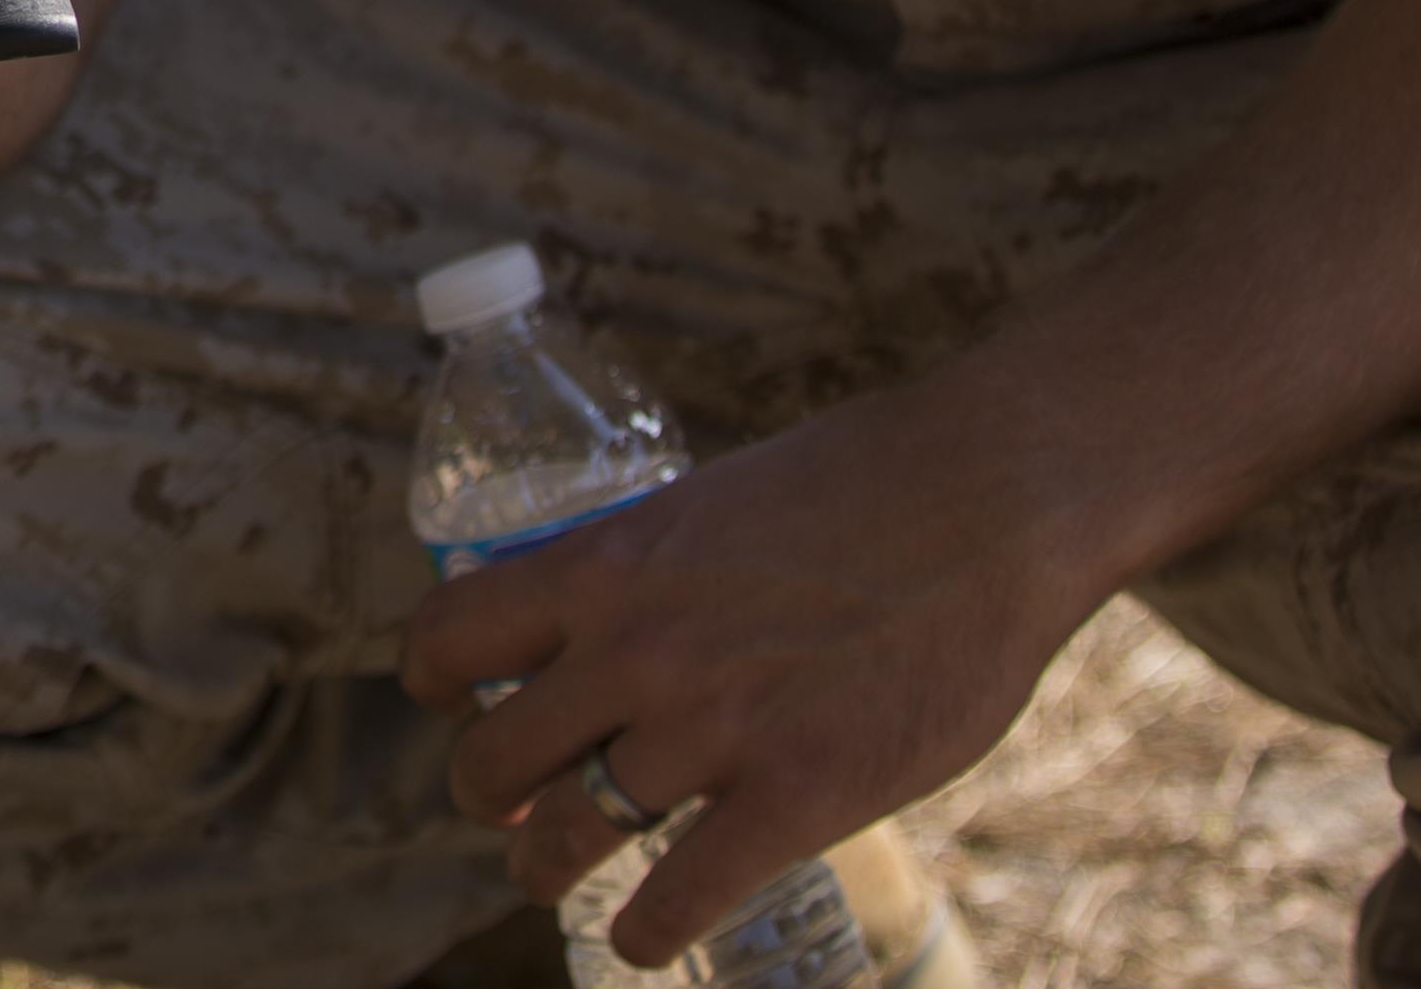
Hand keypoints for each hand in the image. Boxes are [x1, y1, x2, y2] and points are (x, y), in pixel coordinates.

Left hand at [400, 379, 1103, 961]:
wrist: (988, 501)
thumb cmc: (864, 483)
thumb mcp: (711, 501)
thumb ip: (652, 568)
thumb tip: (613, 612)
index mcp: (606, 563)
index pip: (452, 633)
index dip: (432, 678)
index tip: (439, 699)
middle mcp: (636, 650)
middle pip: (496, 753)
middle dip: (488, 793)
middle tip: (505, 807)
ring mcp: (713, 729)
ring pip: (574, 834)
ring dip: (546, 869)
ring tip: (546, 877)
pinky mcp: (799, 796)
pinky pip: (684, 894)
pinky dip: (646, 930)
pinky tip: (638, 937)